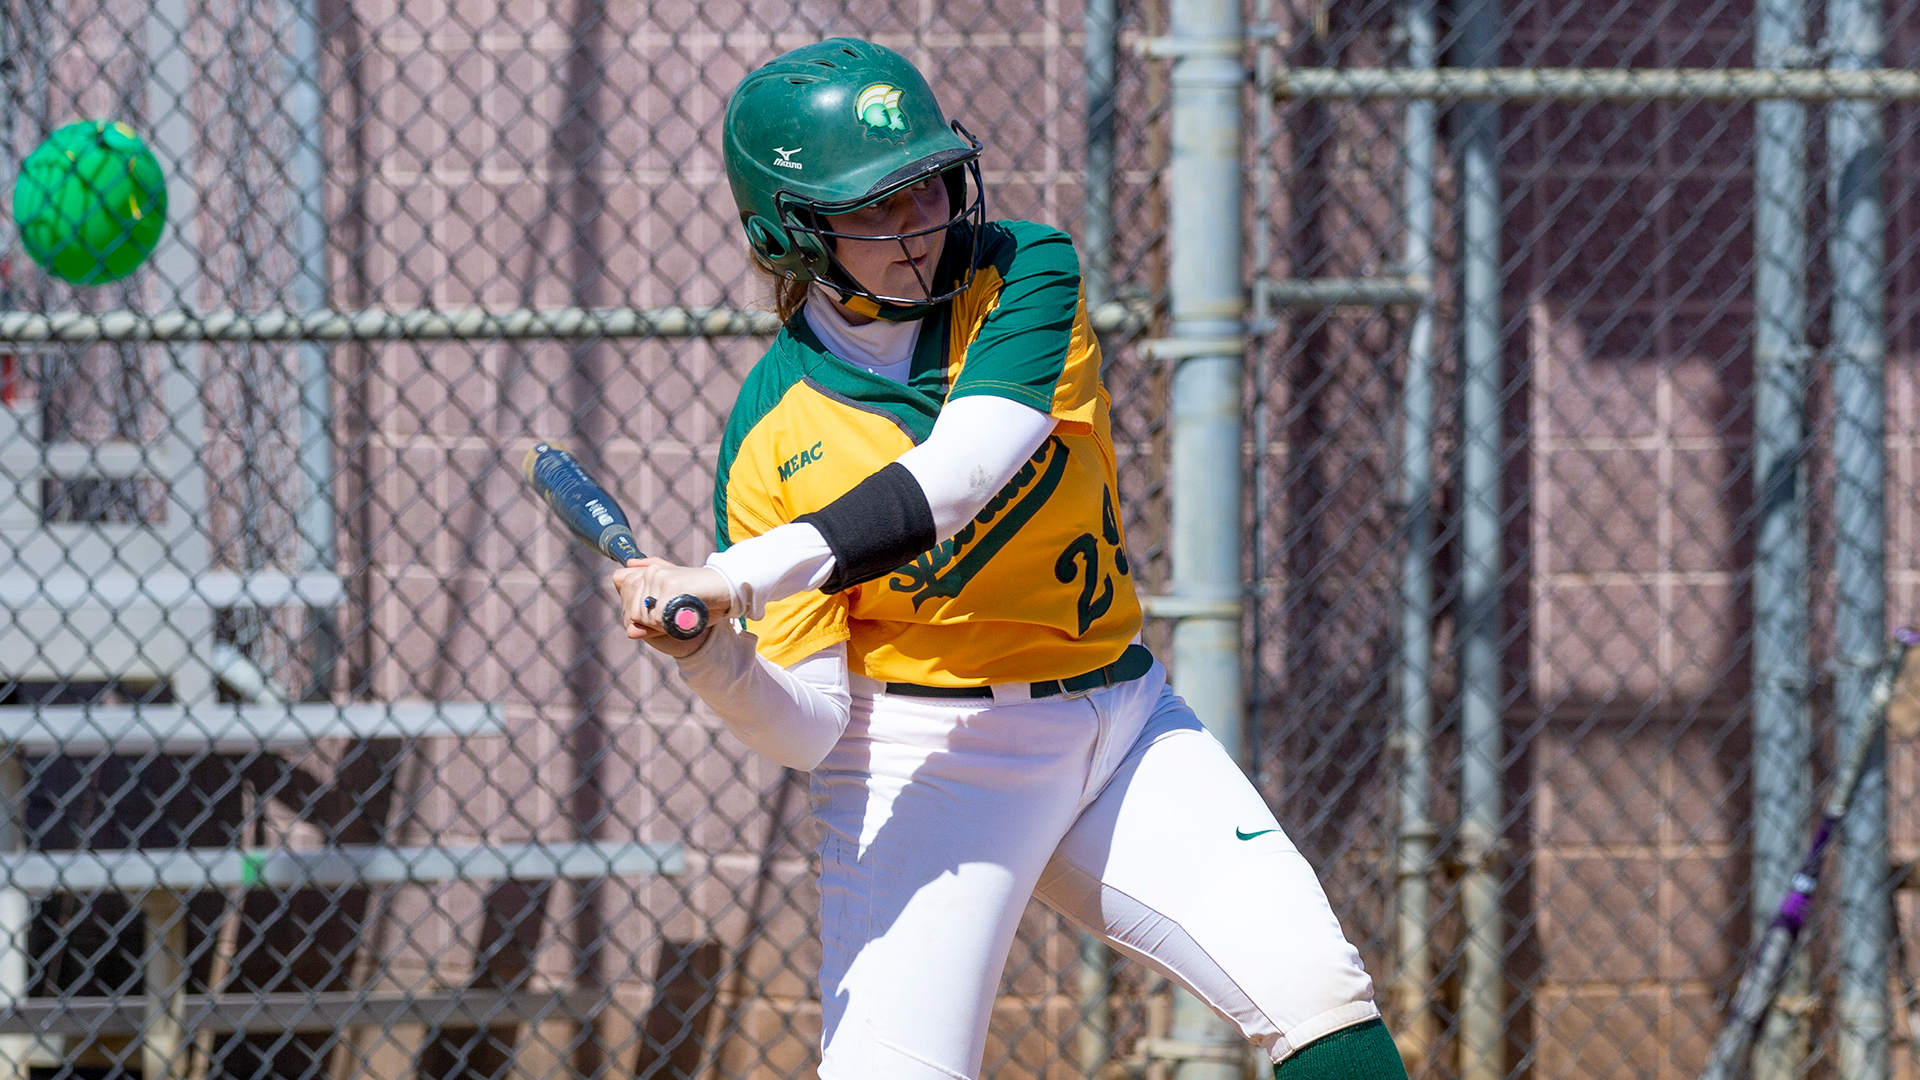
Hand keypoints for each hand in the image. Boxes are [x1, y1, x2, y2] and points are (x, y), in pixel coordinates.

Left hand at [610, 557, 730, 656]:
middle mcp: (651, 572)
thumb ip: (650, 616)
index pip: (625, 597)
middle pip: (632, 610)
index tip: (659, 617)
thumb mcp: (672, 605)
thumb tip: (630, 632)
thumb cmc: (701, 600)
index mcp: (648, 571)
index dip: (637, 614)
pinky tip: (682, 619)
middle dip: (648, 622)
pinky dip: (668, 625)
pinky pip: (657, 618)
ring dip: (659, 625)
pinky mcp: (669, 586)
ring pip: (643, 616)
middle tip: (673, 617)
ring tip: (679, 617)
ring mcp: (658, 578)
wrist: (727, 589)